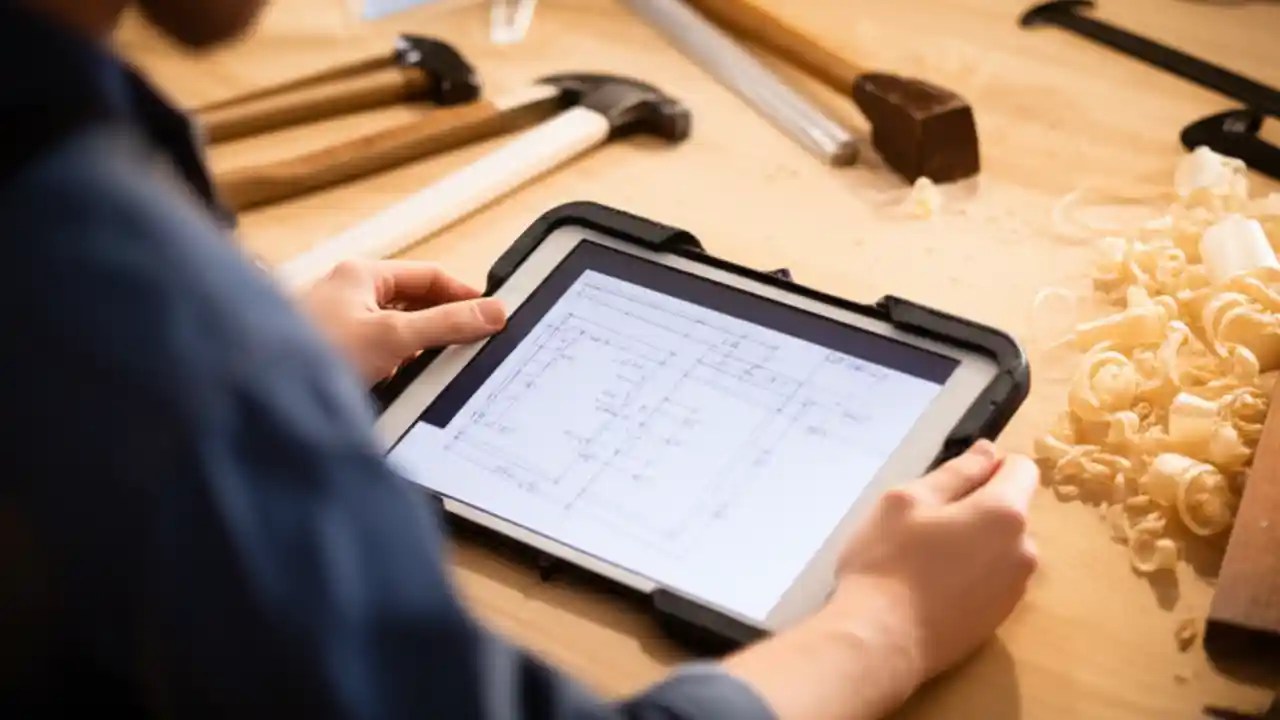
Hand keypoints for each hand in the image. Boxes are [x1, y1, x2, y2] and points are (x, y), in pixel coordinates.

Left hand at [297, 260, 507, 382]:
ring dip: (418, 349)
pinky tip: (400, 384)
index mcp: (362, 274)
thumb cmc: (315, 351)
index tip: (489, 316)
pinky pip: (380, 354)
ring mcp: (341, 325)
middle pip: (415, 304)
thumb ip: (447, 324)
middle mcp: (350, 294)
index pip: (430, 276)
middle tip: (471, 344)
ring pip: (398, 331)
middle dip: (442, 324)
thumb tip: (491, 312)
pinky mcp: (336, 354)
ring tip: (436, 367)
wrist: (264, 392)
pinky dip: (396, 367)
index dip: (463, 295)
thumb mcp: (394, 337)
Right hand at [829, 441, 1038, 684]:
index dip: (988, 465)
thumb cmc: (888, 561)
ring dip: (975, 541)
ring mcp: (1015, 589)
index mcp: (1006, 514)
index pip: (1021, 468)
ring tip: (927, 558)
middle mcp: (1024, 550)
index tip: (949, 484)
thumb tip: (988, 452)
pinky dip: (971, 572)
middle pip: (1010, 509)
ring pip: (1000, 545)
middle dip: (978, 506)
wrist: (881, 641)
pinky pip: (992, 577)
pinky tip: (933, 586)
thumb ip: (956, 472)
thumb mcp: (908, 500)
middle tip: (926, 523)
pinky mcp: (999, 618)